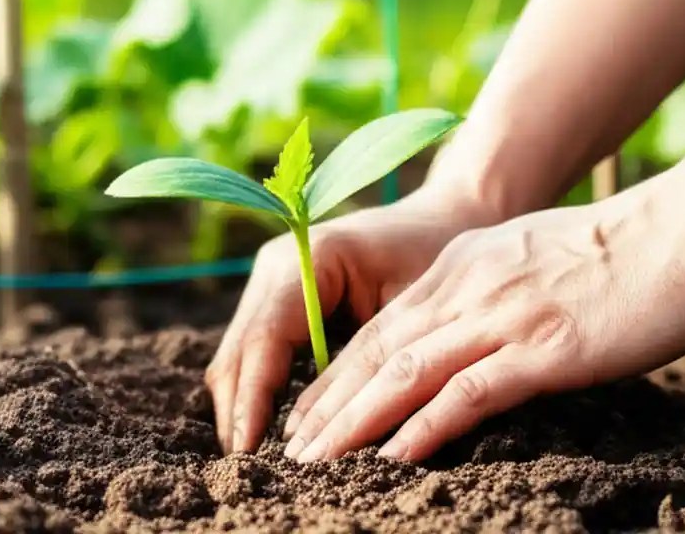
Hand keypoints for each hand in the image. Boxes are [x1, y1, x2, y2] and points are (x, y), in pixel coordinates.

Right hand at [207, 186, 501, 453]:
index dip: (253, 398)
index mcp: (309, 259)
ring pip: (238, 355)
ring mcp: (270, 280)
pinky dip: (256, 391)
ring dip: (242, 405)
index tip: (249, 449)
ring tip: (254, 460)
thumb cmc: (439, 257)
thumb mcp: (414, 307)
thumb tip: (341, 429)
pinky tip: (265, 432)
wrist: (446, 215)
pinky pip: (253, 352)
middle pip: (239, 350)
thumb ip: (375, 360)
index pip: (265, 338)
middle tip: (246, 469)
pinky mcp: (275, 298)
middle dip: (239, 411)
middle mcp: (277, 266)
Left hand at [282, 175, 684, 462]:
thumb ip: (487, 290)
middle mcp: (466, 288)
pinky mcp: (543, 347)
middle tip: (290, 448)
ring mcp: (501, 317)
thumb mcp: (528, 258)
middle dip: (326, 404)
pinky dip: (424, 427)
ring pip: (405, 372)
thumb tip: (466, 332)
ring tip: (316, 460)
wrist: (681, 229)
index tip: (305, 412)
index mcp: (460, 267)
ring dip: (354, 421)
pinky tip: (393, 456)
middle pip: (376, 352)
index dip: (336, 375)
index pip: (380, 328)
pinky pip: (468, 392)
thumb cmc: (617, 250)